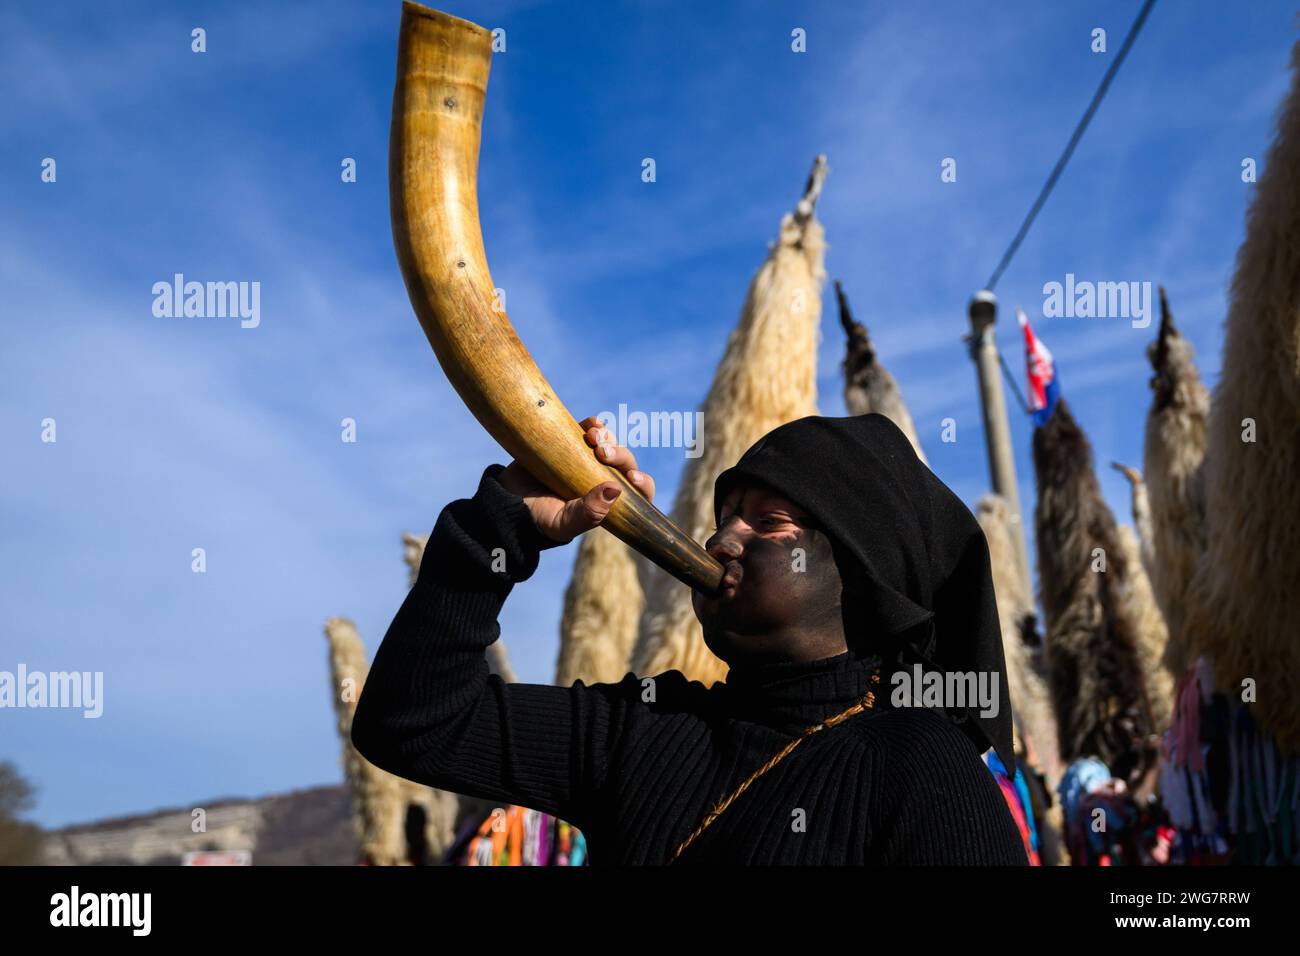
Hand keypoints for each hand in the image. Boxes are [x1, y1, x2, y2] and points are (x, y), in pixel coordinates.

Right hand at [497, 416, 655, 543]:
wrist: (507, 500)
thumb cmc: (538, 519)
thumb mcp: (562, 524)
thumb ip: (589, 514)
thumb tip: (615, 489)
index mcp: (608, 502)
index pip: (638, 493)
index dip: (643, 483)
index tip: (632, 478)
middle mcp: (601, 479)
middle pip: (625, 463)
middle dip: (620, 455)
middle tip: (603, 453)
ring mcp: (587, 460)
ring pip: (610, 444)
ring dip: (608, 438)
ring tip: (593, 437)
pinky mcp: (570, 442)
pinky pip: (590, 429)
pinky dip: (594, 425)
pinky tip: (591, 425)